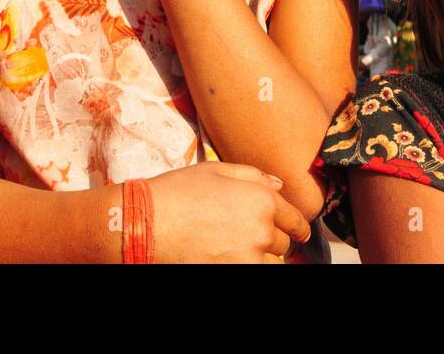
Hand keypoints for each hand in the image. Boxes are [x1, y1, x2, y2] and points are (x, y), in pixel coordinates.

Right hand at [145, 162, 311, 262]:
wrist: (146, 223)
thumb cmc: (177, 192)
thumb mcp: (216, 170)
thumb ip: (253, 176)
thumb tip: (279, 186)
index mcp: (261, 200)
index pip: (295, 219)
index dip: (297, 226)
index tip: (297, 232)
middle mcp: (261, 230)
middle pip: (283, 244)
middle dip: (272, 240)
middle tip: (252, 236)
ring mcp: (248, 258)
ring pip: (271, 263)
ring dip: (261, 258)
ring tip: (239, 250)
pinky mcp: (234, 274)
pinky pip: (255, 272)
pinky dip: (247, 265)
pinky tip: (230, 258)